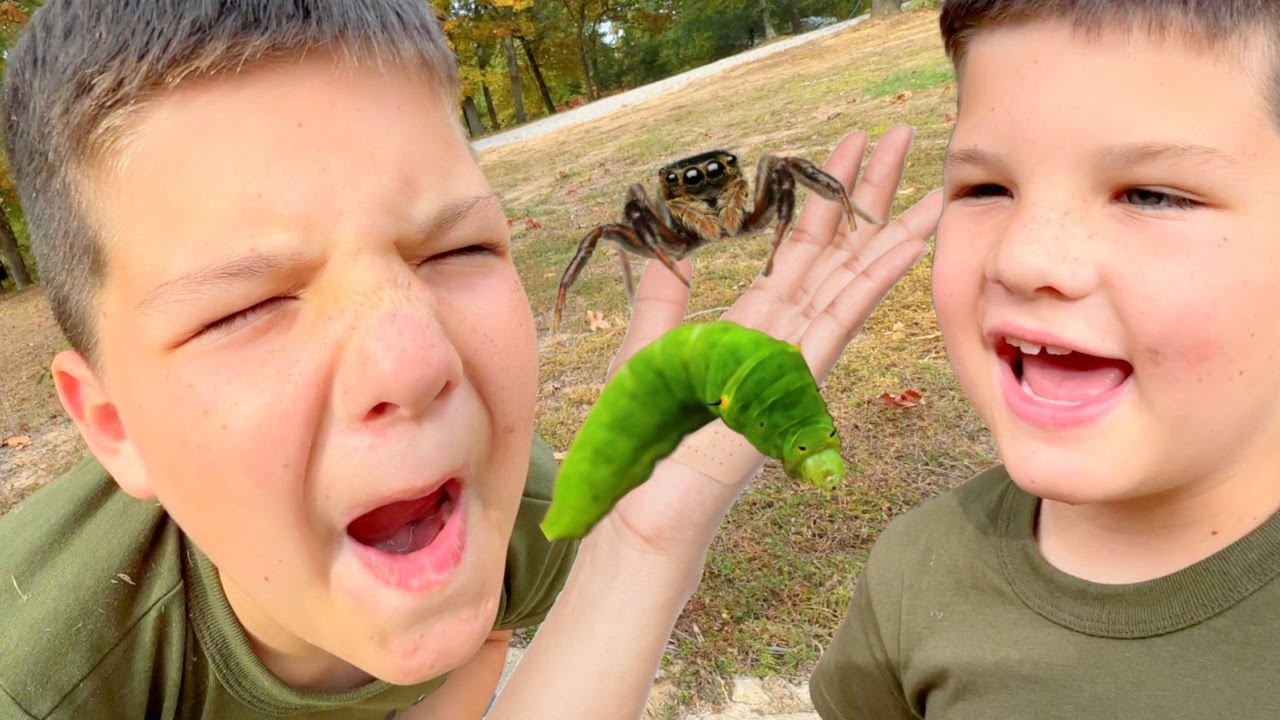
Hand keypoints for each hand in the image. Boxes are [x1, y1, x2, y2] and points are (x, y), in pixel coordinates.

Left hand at [599, 124, 942, 550]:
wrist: (641, 504)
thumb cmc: (642, 440)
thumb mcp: (645, 349)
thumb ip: (663, 302)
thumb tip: (667, 254)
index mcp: (750, 327)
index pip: (798, 250)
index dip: (825, 198)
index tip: (847, 148)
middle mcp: (782, 337)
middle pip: (836, 253)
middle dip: (870, 196)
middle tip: (904, 139)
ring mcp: (793, 360)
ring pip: (851, 282)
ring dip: (890, 230)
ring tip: (932, 183)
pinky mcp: (792, 383)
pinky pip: (840, 322)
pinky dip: (873, 282)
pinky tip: (907, 243)